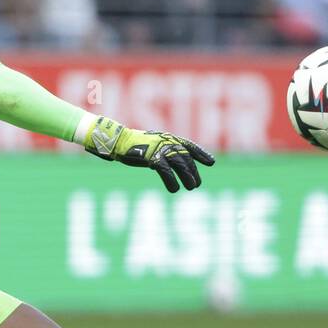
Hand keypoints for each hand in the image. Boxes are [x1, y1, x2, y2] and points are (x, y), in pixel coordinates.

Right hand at [82, 116, 214, 191]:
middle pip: (186, 157)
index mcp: (168, 138)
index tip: (211, 163)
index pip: (189, 145)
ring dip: (187, 176)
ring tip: (191, 188)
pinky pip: (165, 171)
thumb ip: (163, 152)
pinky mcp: (151, 157)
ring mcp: (159, 149)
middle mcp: (166, 141)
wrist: (117, 141)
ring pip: (180, 164)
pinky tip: (174, 189)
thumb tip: (174, 164)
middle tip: (196, 184)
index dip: (201, 154)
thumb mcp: (152, 146)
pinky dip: (171, 181)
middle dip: (193, 171)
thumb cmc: (133, 145)